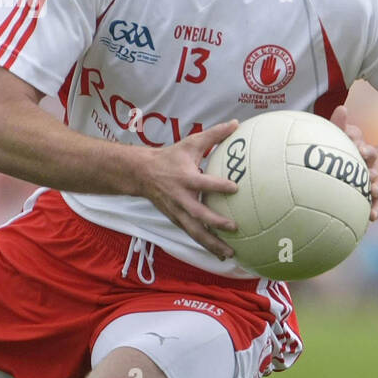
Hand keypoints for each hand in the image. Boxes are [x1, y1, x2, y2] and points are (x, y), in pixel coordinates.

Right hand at [136, 119, 241, 259]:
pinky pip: (192, 235)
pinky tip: (220, 254)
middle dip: (215, 223)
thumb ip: (215, 134)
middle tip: (234, 228)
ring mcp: (177, 212)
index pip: (203, 182)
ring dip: (212, 244)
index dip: (218, 186)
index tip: (235, 188)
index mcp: (185, 178)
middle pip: (198, 214)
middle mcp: (181, 198)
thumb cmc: (170, 157)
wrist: (141, 173)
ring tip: (230, 254)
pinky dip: (206, 246)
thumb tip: (237, 123)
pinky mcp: (176, 220)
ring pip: (195, 231)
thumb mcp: (191, 143)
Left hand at [330, 105, 377, 221]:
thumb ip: (335, 131)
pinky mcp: (377, 198)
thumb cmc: (347, 161)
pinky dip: (377, 209)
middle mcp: (368, 162)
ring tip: (374, 190)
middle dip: (368, 153)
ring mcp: (374, 180)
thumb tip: (339, 110)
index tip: (348, 133)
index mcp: (357, 147)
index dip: (352, 133)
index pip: (355, 136)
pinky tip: (371, 216)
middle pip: (371, 154)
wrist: (371, 178)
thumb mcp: (340, 146)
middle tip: (363, 153)